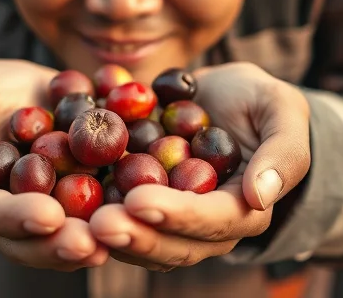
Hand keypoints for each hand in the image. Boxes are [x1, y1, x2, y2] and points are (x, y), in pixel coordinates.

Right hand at [0, 59, 108, 270]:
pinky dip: (122, 213)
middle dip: (62, 244)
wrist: (20, 88)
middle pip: (33, 240)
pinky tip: (145, 212)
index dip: (17, 219)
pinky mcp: (85, 197)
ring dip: (96, 240)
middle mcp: (14, 214)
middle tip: (91, 243)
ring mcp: (52, 209)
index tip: (48, 218)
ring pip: (70, 235)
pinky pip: (103, 210)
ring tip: (121, 235)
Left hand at [89, 62, 310, 270]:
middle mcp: (207, 227)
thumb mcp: (282, 111)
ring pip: (141, 241)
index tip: (141, 203)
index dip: (178, 216)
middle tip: (98, 223)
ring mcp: (172, 220)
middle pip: (172, 244)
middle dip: (135, 235)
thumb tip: (259, 197)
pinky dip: (91, 212)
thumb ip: (282, 152)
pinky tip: (59, 199)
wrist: (225, 98)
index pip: (213, 221)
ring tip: (75, 222)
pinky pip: (117, 216)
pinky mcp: (141, 205)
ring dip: (108, 236)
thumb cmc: (261, 102)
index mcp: (245, 209)